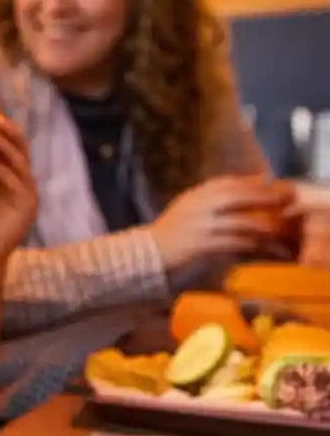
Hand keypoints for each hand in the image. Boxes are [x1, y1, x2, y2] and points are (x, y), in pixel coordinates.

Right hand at [150, 175, 295, 269]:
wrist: (147, 253)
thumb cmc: (174, 232)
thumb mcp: (191, 207)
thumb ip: (215, 197)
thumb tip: (252, 183)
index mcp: (195, 195)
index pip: (228, 183)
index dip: (253, 183)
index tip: (273, 183)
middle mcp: (198, 206)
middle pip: (238, 196)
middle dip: (265, 197)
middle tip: (287, 198)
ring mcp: (199, 225)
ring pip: (240, 221)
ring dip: (264, 225)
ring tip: (281, 228)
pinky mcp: (201, 245)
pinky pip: (233, 242)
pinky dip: (251, 243)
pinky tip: (262, 245)